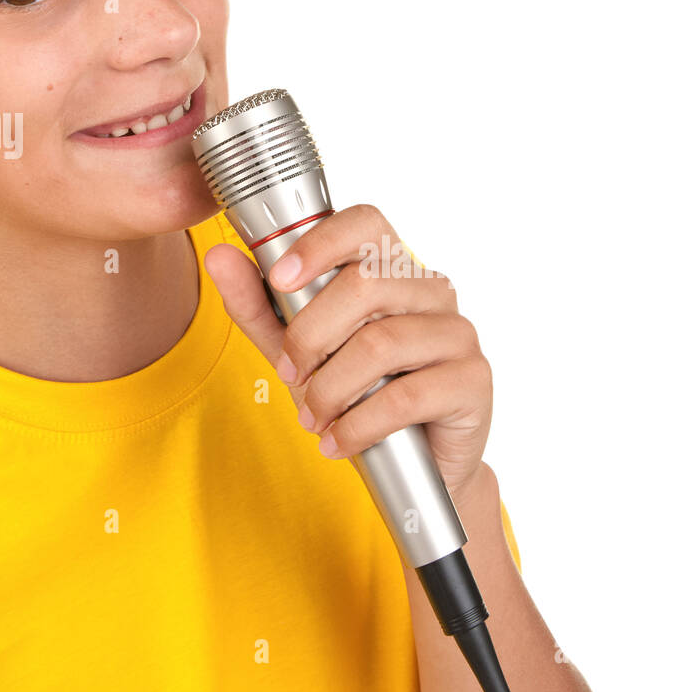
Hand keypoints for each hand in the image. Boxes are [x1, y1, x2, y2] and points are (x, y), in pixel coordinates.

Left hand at [202, 203, 492, 500]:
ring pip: (380, 343)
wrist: (416, 469)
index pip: (365, 223)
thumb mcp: (299, 350)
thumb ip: (261, 306)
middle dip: (310, 336)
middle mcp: (432, 291)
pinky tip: (338, 441)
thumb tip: (219, 256)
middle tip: (291, 376)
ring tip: (313, 418)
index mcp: (394, 269)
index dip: (319, 244)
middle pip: (365, 285)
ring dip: (331, 389)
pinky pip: (407, 396)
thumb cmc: (361, 395)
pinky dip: (359, 425)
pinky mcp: (473, 381)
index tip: (279, 280)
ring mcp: (458, 333)